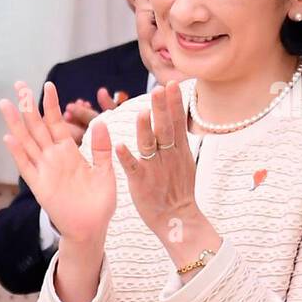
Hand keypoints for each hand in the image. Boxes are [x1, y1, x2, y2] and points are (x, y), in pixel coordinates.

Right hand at [0, 80, 115, 244]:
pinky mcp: (39, 186)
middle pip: (37, 126)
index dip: (52, 105)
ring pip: (27, 141)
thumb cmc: (99, 202)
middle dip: (28, 106)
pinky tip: (9, 137)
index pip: (57, 123)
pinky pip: (26, 166)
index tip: (49, 85)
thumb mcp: (106, 171)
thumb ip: (102, 148)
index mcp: (69, 152)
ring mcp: (44, 170)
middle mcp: (53, 158)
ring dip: (16, 123)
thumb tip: (101, 122)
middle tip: (18, 85)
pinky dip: (17, 152)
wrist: (91, 228)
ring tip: (5, 104)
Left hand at [113, 81, 199, 241]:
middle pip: (166, 128)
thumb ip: (177, 137)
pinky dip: (127, 157)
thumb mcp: (183, 159)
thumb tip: (176, 114)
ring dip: (146, 128)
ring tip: (142, 112)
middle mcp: (168, 155)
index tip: (172, 83)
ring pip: (150, 144)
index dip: (174, 102)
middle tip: (160, 88)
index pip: (177, 121)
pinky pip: (132, 167)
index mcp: (178, 149)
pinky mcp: (141, 182)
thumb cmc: (177, 188)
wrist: (177, 218)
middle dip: (163, 108)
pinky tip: (119, 145)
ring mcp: (155, 168)